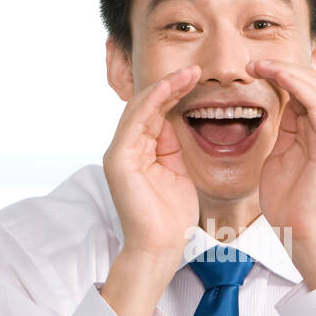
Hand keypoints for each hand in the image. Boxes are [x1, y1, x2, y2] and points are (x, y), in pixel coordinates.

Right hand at [102, 64, 200, 260]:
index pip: (154, 113)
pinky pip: (135, 121)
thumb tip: (175, 119)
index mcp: (139, 151)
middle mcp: (125, 148)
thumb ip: (172, 145)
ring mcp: (119, 153)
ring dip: (165, 88)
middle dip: (171, 84)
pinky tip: (170, 89)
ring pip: (139, 108)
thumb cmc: (172, 216)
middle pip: (146, 105)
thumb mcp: (178, 171)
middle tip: (195, 70)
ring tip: (188, 75)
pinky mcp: (119, 159)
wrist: (161, 246)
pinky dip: (153, 102)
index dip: (174, 93)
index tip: (196, 78)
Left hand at [250, 59, 315, 288]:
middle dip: (280, 67)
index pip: (300, 90)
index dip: (277, 74)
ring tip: (259, 66)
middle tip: (252, 64)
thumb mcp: (277, 156)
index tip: (251, 69)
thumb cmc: (286, 200)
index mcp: (312, 130)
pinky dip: (296, 85)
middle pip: (308, 82)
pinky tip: (277, 76)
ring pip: (313, 87)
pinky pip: (314, 104)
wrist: (298, 229)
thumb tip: (273, 111)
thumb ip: (280, 132)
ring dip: (285, 71)